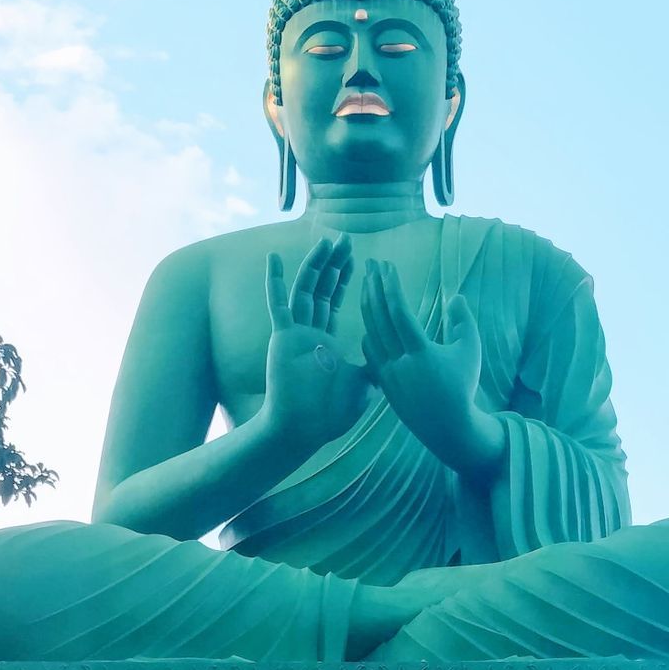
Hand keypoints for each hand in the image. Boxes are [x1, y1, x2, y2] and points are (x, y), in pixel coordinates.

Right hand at [260, 235, 371, 453]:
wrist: (304, 430)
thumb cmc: (329, 414)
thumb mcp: (362, 385)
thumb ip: (373, 367)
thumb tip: (395, 360)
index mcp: (327, 342)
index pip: (336, 302)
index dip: (346, 280)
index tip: (358, 258)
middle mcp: (310, 333)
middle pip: (322, 290)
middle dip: (334, 265)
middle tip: (345, 240)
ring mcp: (295, 333)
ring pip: (305, 290)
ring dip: (315, 265)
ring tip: (326, 242)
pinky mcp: (283, 337)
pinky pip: (278, 305)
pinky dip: (274, 281)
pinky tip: (274, 258)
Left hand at [361, 259, 503, 478]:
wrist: (447, 426)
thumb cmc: (462, 385)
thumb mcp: (470, 350)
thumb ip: (463, 321)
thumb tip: (455, 296)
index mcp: (421, 353)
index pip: (399, 313)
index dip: (391, 287)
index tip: (386, 266)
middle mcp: (400, 363)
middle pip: (379, 319)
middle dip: (374, 288)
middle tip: (370, 265)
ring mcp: (388, 374)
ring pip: (371, 334)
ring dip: (368, 307)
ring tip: (367, 284)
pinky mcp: (384, 384)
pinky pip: (370, 353)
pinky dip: (368, 332)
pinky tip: (369, 318)